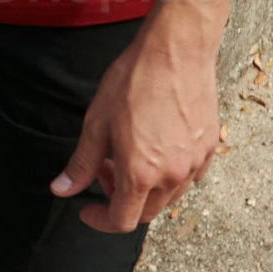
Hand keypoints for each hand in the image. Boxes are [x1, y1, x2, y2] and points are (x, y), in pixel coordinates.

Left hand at [52, 7, 231, 231]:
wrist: (177, 50)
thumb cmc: (135, 80)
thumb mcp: (97, 122)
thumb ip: (82, 163)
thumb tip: (62, 189)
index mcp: (141, 173)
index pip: (121, 221)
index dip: (99, 220)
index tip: (88, 208)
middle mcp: (172, 175)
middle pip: (146, 213)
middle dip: (120, 200)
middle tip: (105, 170)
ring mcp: (195, 162)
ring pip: (168, 197)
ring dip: (145, 188)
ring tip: (129, 155)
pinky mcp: (210, 147)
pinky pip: (189, 177)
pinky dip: (169, 175)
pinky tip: (157, 149)